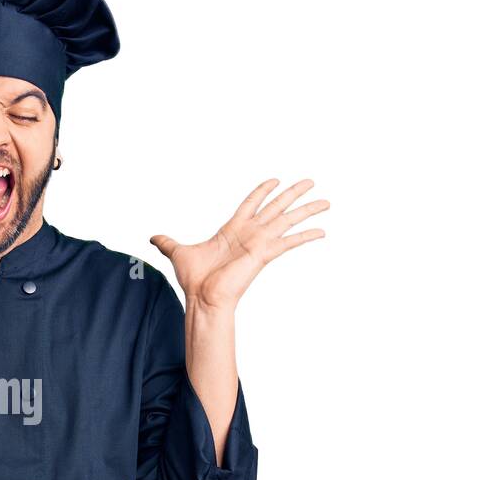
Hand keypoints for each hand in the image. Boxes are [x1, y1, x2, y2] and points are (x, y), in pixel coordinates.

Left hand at [150, 178, 328, 309]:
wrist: (202, 298)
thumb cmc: (194, 280)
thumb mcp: (177, 253)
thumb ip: (167, 243)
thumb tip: (153, 238)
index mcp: (233, 230)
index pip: (251, 203)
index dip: (262, 191)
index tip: (275, 180)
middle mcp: (249, 234)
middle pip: (276, 206)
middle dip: (293, 194)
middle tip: (311, 181)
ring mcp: (259, 243)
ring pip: (287, 220)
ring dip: (306, 209)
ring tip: (326, 201)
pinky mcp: (264, 254)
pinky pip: (289, 242)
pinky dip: (305, 236)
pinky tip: (322, 231)